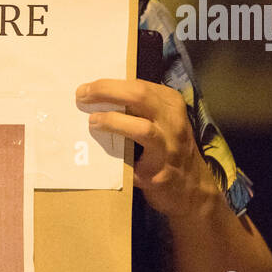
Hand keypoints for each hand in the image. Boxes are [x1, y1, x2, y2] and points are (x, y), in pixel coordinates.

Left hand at [76, 78, 215, 219]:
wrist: (189, 186)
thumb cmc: (165, 148)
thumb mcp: (158, 120)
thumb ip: (135, 108)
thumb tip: (96, 98)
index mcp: (170, 103)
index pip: (138, 85)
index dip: (109, 84)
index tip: (86, 87)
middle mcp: (174, 121)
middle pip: (140, 96)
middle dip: (107, 92)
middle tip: (82, 96)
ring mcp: (169, 147)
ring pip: (142, 128)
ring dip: (113, 122)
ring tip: (92, 121)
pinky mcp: (160, 173)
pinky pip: (136, 162)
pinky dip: (117, 155)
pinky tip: (102, 153)